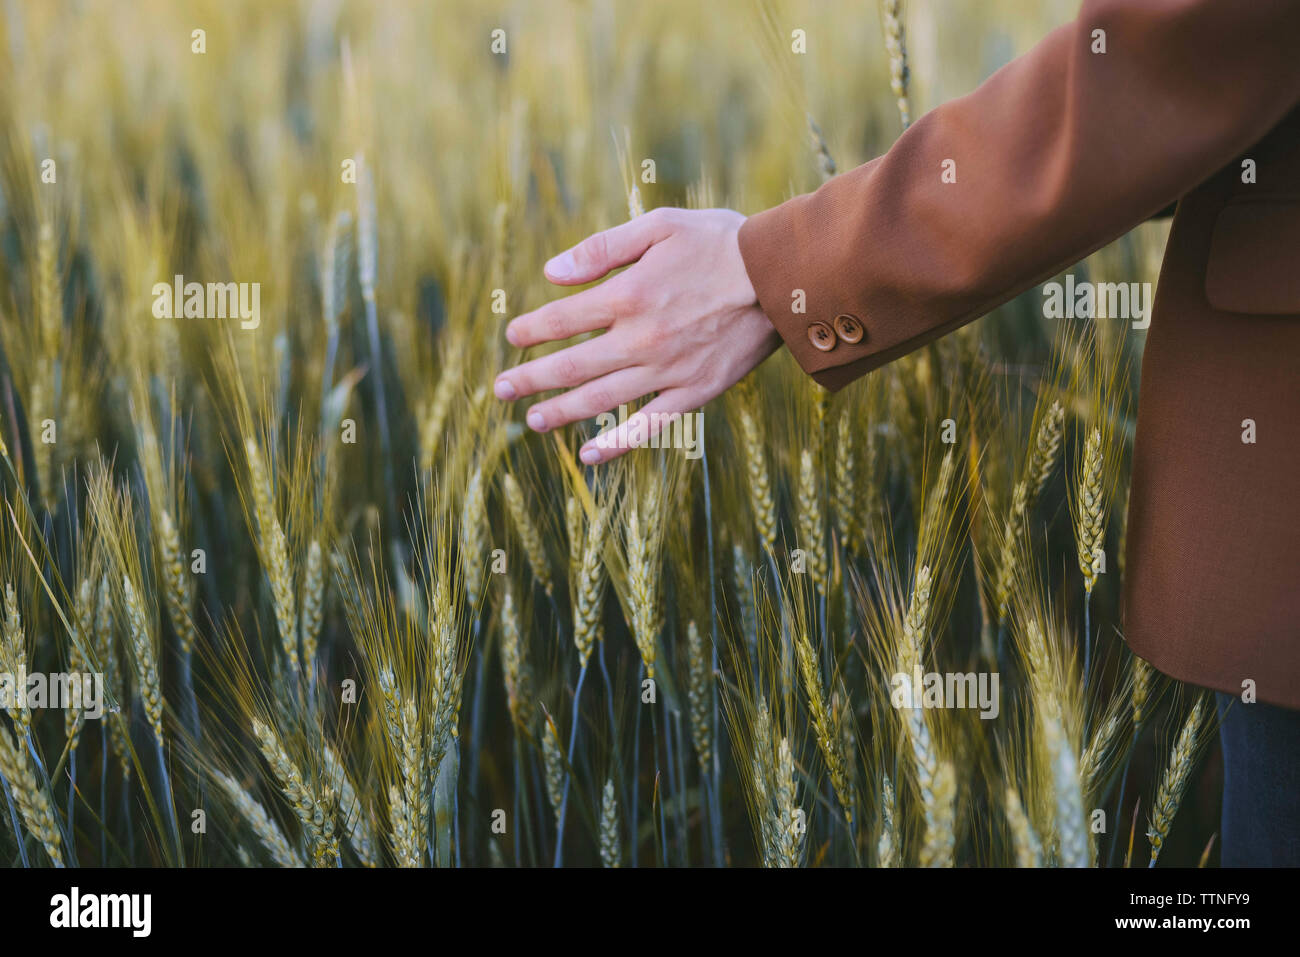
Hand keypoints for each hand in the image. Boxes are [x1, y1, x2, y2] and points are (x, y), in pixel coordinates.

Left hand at [493, 207, 780, 462]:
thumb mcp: (659, 227)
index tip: (511, 336)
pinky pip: (649, 425)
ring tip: (532, 421)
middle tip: (500, 389)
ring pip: (602, 399)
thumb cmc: (721, 242)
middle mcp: (640, 340)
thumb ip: (601, 248)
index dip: (531, 329)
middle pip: (572, 365)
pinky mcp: (694, 392)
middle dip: (531, 378)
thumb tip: (550, 272)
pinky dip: (618, 442)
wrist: (782, 277)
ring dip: (562, 411)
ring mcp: (667, 371)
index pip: (563, 319)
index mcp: (627, 296)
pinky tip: (592, 453)